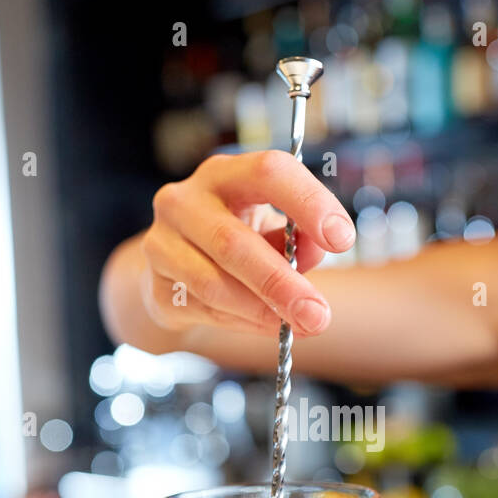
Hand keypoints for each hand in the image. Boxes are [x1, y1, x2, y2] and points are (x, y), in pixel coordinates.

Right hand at [140, 151, 355, 338]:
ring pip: (213, 283)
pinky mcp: (155, 285)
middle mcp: (185, 201)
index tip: (342, 239)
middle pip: (232, 241)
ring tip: (299, 325)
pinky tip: (266, 325)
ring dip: (261, 310)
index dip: (308, 202)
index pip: (267, 172)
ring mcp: (161, 242)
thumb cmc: (237, 238)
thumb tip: (319, 248)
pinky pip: (201, 308)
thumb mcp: (274, 231)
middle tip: (318, 314)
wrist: (176, 268)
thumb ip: (298, 238)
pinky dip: (241, 321)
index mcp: (225, 174)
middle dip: (281, 282)